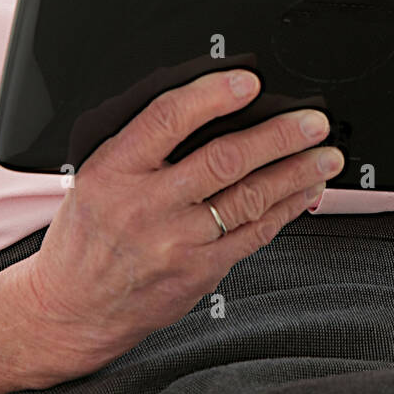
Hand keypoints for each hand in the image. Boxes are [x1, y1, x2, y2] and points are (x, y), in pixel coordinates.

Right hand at [15, 70, 345, 386]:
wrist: (69, 311)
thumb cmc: (84, 238)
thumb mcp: (94, 175)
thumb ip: (143, 145)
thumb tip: (207, 108)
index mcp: (113, 170)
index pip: (168, 119)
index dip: (212, 95)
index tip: (248, 82)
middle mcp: (146, 205)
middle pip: (224, 159)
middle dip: (278, 136)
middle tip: (312, 121)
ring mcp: (176, 242)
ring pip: (249, 198)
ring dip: (295, 172)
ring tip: (324, 156)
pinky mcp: (199, 272)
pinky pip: (253, 235)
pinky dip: (285, 210)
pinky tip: (303, 193)